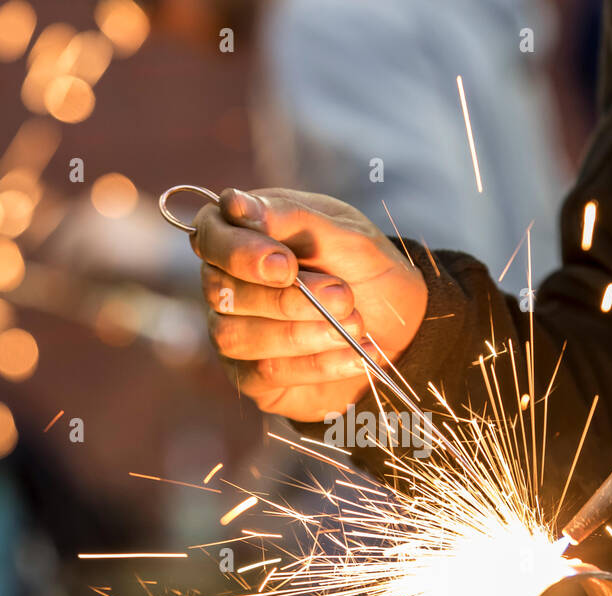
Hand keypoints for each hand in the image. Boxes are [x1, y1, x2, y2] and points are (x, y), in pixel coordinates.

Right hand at [192, 187, 427, 421]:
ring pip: (236, 336)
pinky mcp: (252, 377)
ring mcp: (234, 331)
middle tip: (343, 295)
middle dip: (286, 298)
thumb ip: (293, 219)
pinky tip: (354, 354)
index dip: (239, 251)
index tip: (285, 262)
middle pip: (221, 291)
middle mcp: (227, 283)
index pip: (210, 234)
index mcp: (245, 234)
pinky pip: (265, 372)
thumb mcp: (347, 235)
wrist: (401, 327)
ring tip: (354, 324)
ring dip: (300, 332)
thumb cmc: (366, 271)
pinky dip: (315, 363)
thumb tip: (234, 202)